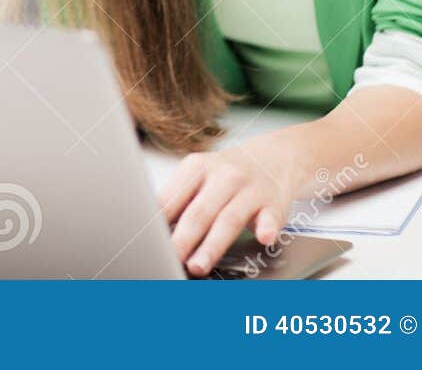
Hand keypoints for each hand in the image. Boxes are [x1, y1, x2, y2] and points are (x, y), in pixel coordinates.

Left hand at [157, 128, 314, 275]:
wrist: (274, 156)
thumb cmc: (227, 174)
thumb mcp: (199, 176)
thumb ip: (178, 201)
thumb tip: (150, 232)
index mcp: (196, 167)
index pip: (172, 198)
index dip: (157, 223)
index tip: (147, 242)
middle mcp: (223, 176)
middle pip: (198, 212)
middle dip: (182, 239)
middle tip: (169, 259)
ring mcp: (250, 189)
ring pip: (229, 219)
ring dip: (212, 245)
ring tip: (198, 265)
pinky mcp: (274, 203)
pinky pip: (271, 217)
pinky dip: (267, 227)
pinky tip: (263, 237)